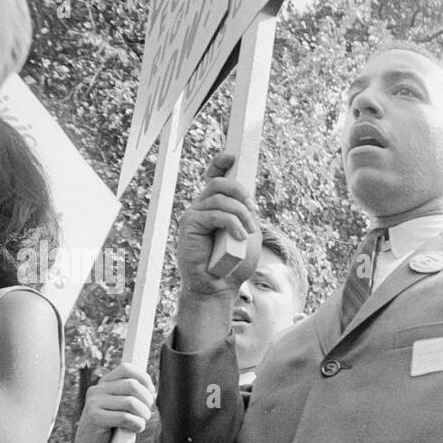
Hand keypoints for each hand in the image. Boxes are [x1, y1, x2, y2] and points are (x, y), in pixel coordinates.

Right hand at [70, 363, 154, 442]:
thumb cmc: (111, 428)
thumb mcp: (121, 407)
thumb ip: (132, 396)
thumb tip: (153, 391)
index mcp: (104, 384)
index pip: (127, 369)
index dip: (144, 379)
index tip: (151, 394)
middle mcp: (97, 389)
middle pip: (132, 385)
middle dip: (146, 400)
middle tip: (146, 413)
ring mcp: (94, 402)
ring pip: (131, 402)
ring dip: (143, 415)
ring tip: (141, 422)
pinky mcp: (94, 417)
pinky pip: (125, 417)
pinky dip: (137, 424)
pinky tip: (135, 429)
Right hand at [176, 153, 262, 297]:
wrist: (218, 286)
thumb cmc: (234, 264)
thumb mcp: (247, 234)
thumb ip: (245, 214)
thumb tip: (245, 200)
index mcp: (215, 207)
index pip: (213, 177)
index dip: (220, 163)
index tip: (232, 156)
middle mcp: (202, 207)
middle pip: (220, 182)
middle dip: (241, 192)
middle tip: (253, 211)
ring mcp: (194, 214)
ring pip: (220, 198)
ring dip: (241, 214)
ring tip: (247, 233)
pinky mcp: (189, 224)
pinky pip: (215, 214)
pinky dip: (232, 223)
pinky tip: (239, 236)